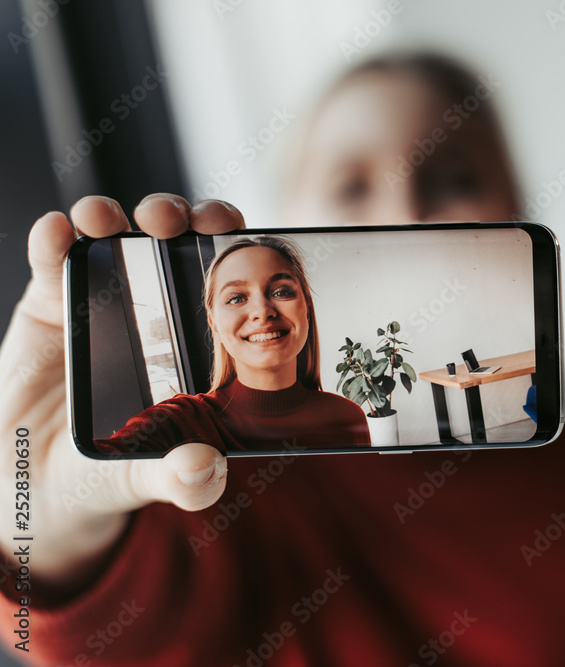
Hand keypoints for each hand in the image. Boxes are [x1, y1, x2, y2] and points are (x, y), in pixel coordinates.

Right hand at [0, 194, 244, 592]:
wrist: (38, 482)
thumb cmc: (111, 468)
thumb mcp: (151, 476)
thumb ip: (183, 479)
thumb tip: (204, 469)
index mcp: (194, 336)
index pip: (221, 278)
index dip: (231, 247)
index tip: (235, 232)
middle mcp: (154, 308)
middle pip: (173, 243)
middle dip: (178, 218)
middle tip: (177, 220)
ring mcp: (100, 298)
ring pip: (112, 238)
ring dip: (112, 218)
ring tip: (108, 220)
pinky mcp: (49, 302)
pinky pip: (51, 260)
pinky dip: (53, 238)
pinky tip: (58, 232)